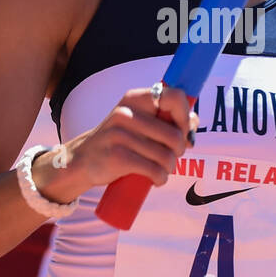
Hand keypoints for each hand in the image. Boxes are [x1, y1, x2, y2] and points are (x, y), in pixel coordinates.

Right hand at [36, 85, 198, 201]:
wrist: (81, 160)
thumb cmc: (118, 140)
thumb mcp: (137, 121)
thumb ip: (164, 117)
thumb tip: (194, 122)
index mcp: (135, 98)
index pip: (175, 97)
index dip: (186, 117)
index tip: (183, 130)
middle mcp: (127, 113)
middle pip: (175, 135)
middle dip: (179, 151)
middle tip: (170, 156)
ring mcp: (120, 135)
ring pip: (167, 156)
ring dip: (170, 167)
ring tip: (162, 169)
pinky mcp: (117, 157)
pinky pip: (154, 170)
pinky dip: (160, 178)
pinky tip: (156, 178)